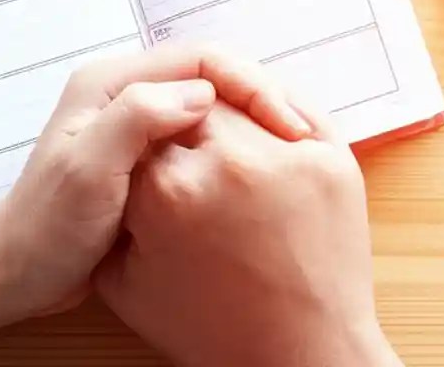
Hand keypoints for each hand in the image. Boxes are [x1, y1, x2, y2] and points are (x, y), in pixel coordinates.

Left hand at [0, 46, 313, 318]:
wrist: (18, 273)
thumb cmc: (48, 226)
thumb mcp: (90, 169)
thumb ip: (138, 118)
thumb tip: (203, 92)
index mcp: (111, 82)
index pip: (201, 58)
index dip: (250, 84)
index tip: (286, 125)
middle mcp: (126, 92)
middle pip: (211, 75)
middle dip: (259, 99)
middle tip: (301, 137)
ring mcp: (136, 124)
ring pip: (210, 105)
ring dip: (250, 122)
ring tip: (290, 151)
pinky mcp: (145, 156)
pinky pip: (201, 137)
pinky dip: (233, 147)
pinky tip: (256, 171)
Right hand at [95, 101, 402, 366]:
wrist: (302, 357)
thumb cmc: (213, 328)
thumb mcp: (127, 281)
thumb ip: (112, 211)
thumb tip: (115, 161)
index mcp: (165, 189)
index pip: (142, 123)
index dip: (144, 138)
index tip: (150, 155)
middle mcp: (224, 162)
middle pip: (194, 105)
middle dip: (187, 124)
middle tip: (191, 153)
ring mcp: (284, 156)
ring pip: (243, 103)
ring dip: (232, 117)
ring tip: (228, 155)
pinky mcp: (331, 159)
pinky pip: (297, 113)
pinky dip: (278, 120)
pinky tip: (267, 143)